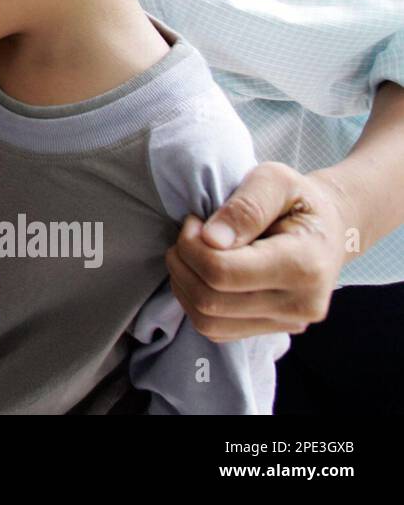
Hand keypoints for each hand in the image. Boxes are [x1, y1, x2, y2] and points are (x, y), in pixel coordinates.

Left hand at [166, 162, 352, 340]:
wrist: (329, 229)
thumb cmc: (297, 200)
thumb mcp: (275, 180)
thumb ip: (245, 206)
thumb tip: (211, 239)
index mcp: (304, 265)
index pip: (222, 272)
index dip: (191, 246)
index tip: (194, 221)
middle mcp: (299, 304)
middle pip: (210, 300)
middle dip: (183, 264)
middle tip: (188, 234)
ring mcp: (288, 324)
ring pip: (208, 322)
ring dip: (184, 286)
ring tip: (192, 253)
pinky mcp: (272, 331)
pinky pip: (216, 330)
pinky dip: (195, 302)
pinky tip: (202, 273)